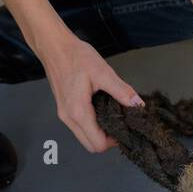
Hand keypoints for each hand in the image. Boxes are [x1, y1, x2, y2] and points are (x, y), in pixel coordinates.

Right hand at [40, 33, 143, 153]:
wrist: (54, 46)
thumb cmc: (77, 57)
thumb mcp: (103, 72)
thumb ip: (121, 91)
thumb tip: (138, 105)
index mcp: (78, 112)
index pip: (97, 144)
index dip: (114, 141)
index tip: (125, 128)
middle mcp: (68, 118)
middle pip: (90, 145)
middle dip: (107, 140)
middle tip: (120, 122)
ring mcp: (63, 114)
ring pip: (83, 137)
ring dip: (99, 132)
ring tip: (112, 114)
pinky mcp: (63, 108)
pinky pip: (79, 126)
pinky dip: (91, 124)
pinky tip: (100, 108)